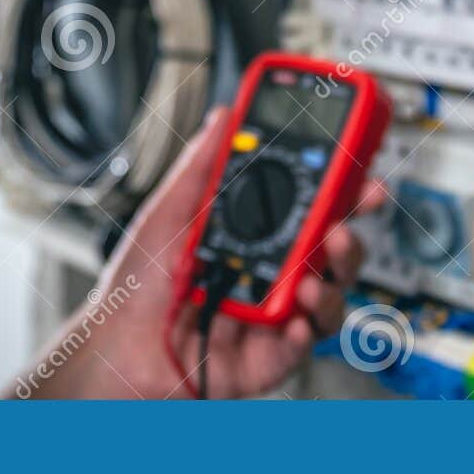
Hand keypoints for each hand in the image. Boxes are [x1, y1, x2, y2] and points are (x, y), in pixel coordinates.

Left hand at [11, 107, 388, 398]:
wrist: (114, 347)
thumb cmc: (135, 286)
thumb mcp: (168, 211)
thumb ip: (202, 165)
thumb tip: (224, 115)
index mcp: (253, 236)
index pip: (311, 209)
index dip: (342, 192)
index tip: (360, 172)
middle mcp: (270, 275)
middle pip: (331, 253)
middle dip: (351, 234)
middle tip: (349, 221)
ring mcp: (272, 317)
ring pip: (330, 298)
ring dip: (334, 283)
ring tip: (313, 276)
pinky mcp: (267, 357)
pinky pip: (302, 346)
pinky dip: (305, 332)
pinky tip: (294, 320)